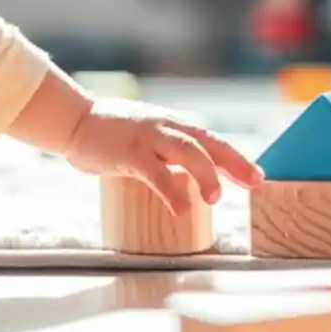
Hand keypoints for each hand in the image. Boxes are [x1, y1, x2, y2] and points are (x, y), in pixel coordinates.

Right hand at [64, 98, 263, 213]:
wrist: (74, 121)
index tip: (256, 177)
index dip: (236, 158)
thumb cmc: (112, 135)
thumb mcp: (148, 139)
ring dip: (206, 173)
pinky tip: (183, 210)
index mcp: (174, 125)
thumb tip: (190, 179)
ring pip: (187, 152)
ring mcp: (149, 137)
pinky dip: (172, 192)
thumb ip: (168, 153)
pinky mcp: (129, 152)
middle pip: (209, 143)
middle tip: (254, 183)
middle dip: (235, 162)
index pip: (213, 140)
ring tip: (217, 198)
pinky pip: (156, 173)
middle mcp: (167, 126)